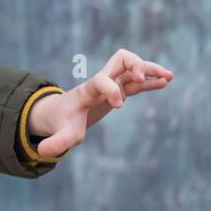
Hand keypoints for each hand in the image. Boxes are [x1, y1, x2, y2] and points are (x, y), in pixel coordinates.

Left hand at [27, 49, 173, 159]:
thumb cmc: (64, 121)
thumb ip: (56, 142)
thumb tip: (42, 152)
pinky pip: (138, 82)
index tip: (118, 106)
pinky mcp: (120, 90)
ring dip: (149, 69)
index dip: (110, 89)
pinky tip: (165, 82)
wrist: (61, 112)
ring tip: (168, 76)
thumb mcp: (61, 133)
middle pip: (120, 59)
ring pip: (133, 67)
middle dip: (134, 64)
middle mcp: (102, 82)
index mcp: (87, 90)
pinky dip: (151, 81)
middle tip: (141, 80)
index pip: (100, 80)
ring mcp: (112, 83)